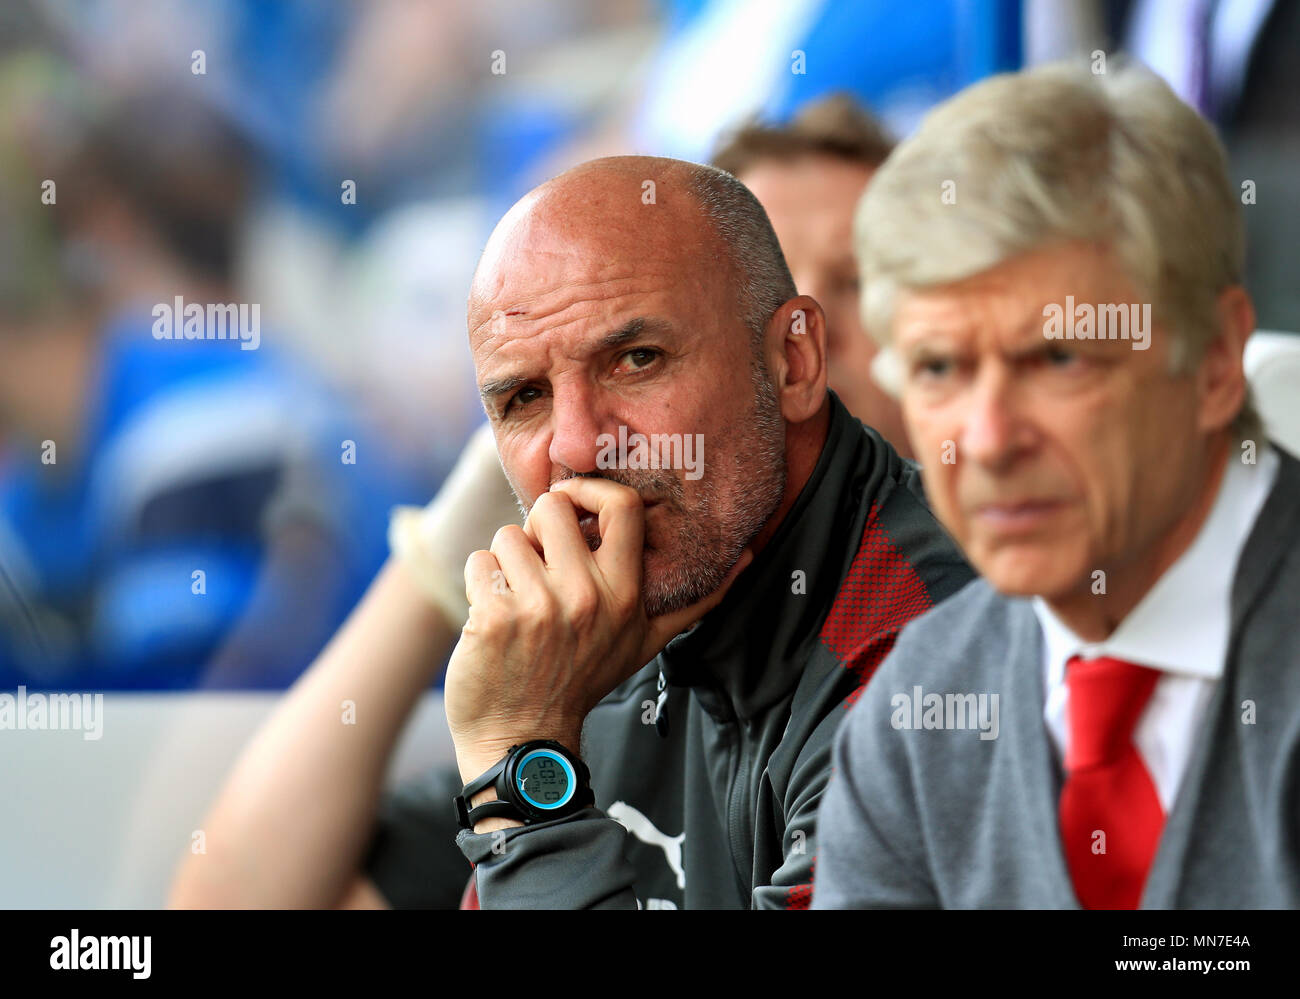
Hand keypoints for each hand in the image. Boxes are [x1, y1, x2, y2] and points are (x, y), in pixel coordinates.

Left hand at [444, 477, 749, 782]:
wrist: (523, 737)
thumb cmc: (582, 680)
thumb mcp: (645, 642)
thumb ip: (694, 601)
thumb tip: (745, 557)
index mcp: (624, 594)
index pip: (621, 506)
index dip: (590, 489)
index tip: (573, 504)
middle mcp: (586, 596)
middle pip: (551, 507)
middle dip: (536, 528)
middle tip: (538, 562)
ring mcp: (539, 606)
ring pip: (509, 534)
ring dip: (506, 562)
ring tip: (518, 599)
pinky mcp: (495, 617)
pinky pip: (480, 563)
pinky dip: (482, 585)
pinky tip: (495, 618)